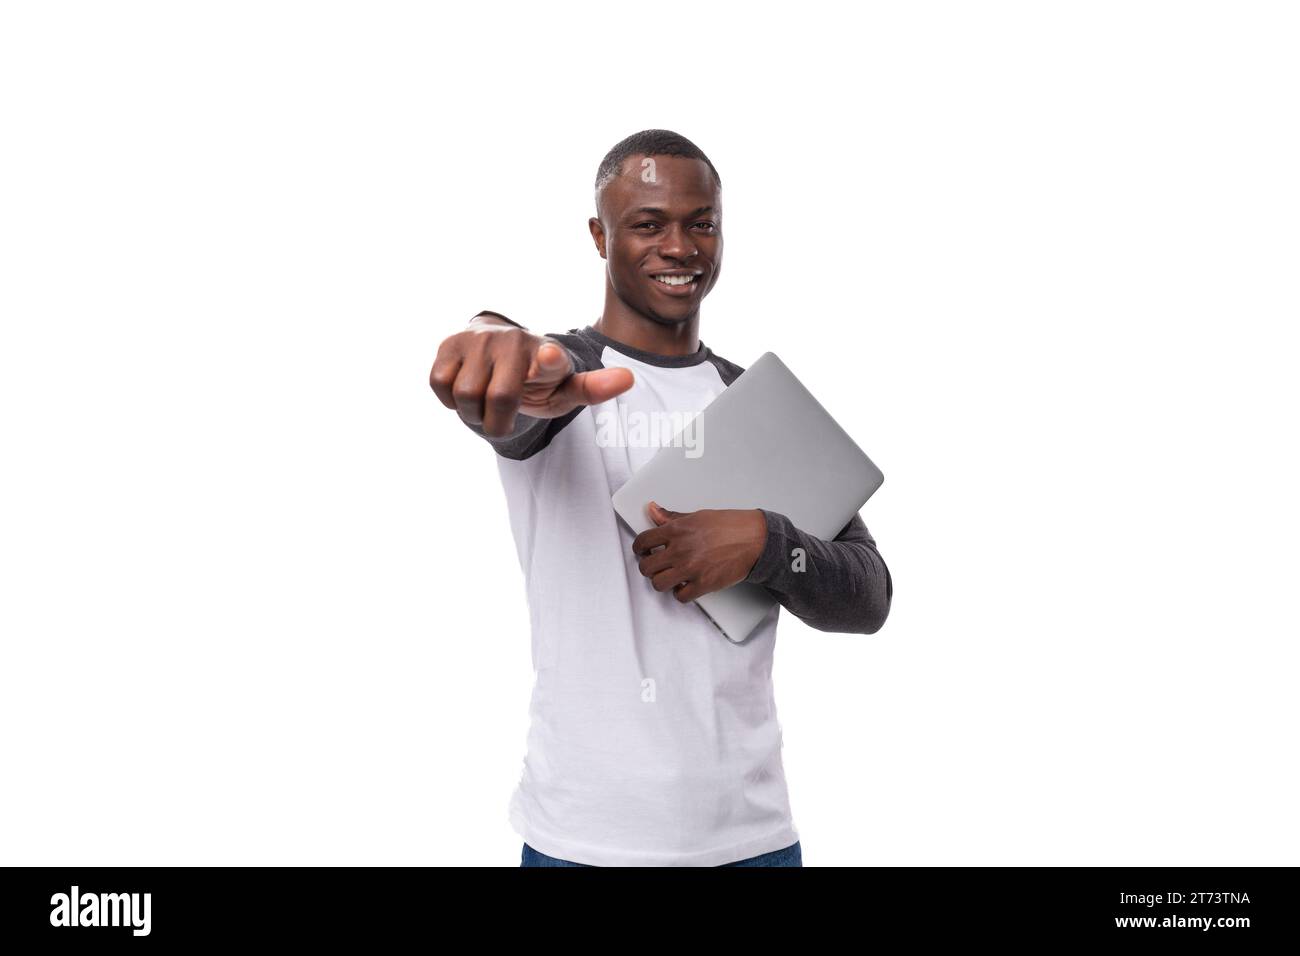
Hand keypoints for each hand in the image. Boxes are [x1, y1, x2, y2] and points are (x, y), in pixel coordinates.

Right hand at [430, 314, 633, 435]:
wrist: (499, 353)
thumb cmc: (537, 378)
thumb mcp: (564, 389)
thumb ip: (592, 388)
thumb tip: (628, 378)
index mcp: (548, 355)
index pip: (550, 359)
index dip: (548, 360)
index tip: (549, 356)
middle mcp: (514, 341)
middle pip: (497, 398)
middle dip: (497, 422)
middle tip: (503, 417)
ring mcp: (480, 339)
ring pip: (465, 395)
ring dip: (473, 413)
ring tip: (485, 403)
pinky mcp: (450, 342)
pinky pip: (440, 384)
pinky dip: (449, 400)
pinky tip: (465, 389)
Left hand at [631, 501, 767, 602]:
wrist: (755, 539)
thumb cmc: (730, 526)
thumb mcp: (698, 515)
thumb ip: (672, 517)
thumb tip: (653, 510)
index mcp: (676, 530)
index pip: (643, 542)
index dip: (639, 549)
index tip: (642, 552)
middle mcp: (680, 550)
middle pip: (646, 567)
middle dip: (648, 567)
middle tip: (656, 565)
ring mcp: (690, 568)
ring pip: (658, 584)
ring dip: (662, 582)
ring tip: (670, 577)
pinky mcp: (703, 584)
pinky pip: (680, 596)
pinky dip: (681, 593)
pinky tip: (685, 585)